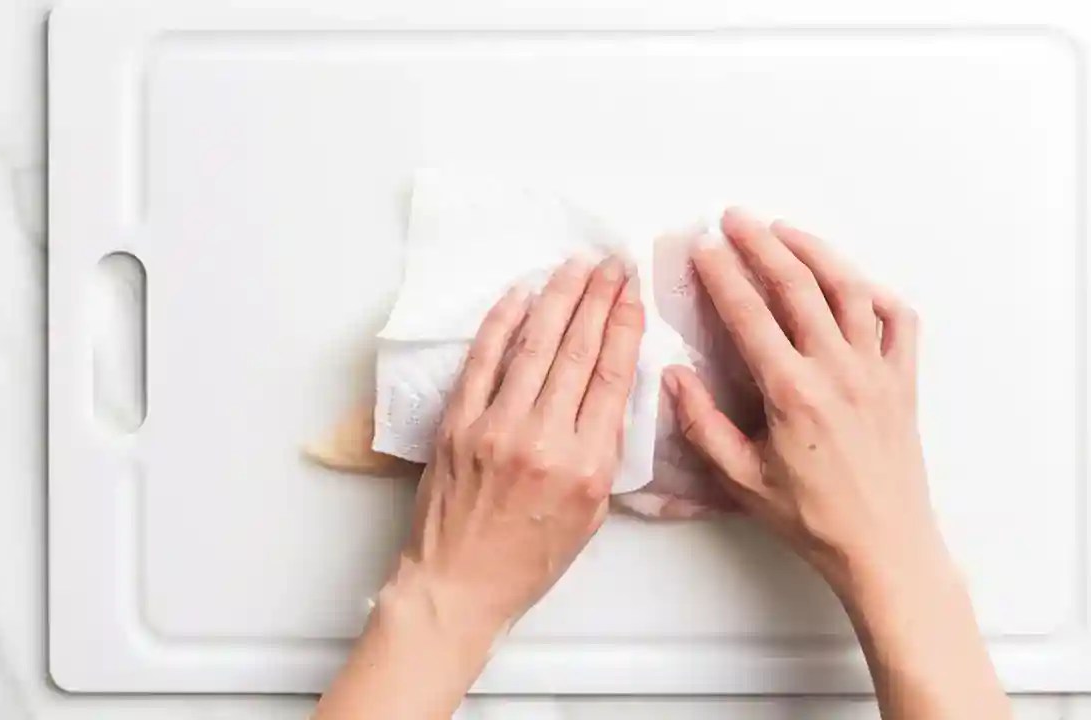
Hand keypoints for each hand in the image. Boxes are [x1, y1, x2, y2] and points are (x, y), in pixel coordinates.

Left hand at [392, 255, 643, 628]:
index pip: (612, 377)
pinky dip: (503, 322)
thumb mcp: (591, 515)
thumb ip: (603, 452)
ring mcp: (496, 427)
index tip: (632, 293)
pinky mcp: (457, 423)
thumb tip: (608, 390)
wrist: (458, 584)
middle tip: (611, 263)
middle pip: (578, 350)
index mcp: (586, 466)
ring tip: (576, 265)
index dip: (625, 326)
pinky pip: (484, 360)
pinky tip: (521, 294)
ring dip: (559, 297)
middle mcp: (544, 439)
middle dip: (599, 298)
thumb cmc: (527, 559)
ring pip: (535, 345)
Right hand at [663, 209, 933, 593]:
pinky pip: (898, 320)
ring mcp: (876, 371)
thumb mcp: (742, 481)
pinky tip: (853, 280)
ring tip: (785, 230)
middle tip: (736, 219)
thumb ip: (703, 426)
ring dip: (816, 252)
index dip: (722, 275)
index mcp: (793, 393)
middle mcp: (838, 371)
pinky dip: (876, 291)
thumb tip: (675, 377)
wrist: (884, 547)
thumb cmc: (812, 520)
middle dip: (762, 244)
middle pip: (797, 286)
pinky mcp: (903, 381)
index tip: (703, 247)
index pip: (750, 315)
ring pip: (849, 290)